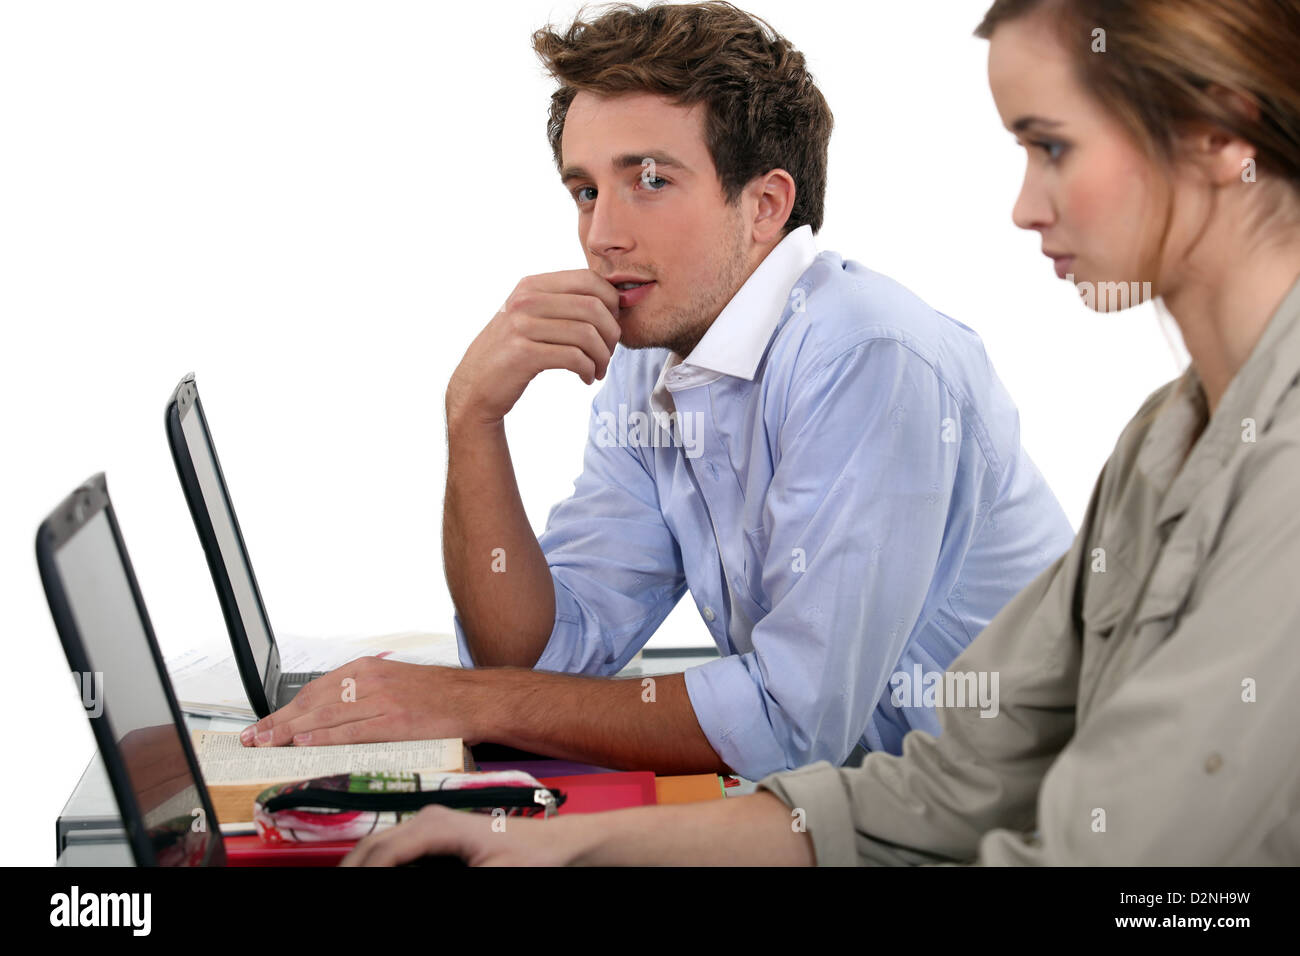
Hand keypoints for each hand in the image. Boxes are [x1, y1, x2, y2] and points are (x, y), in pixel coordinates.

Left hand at [238, 657, 478, 746]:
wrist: (472, 698)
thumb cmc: (435, 693)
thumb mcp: (392, 680)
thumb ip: (360, 692)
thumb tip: (327, 712)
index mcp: (366, 670)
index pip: (313, 691)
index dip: (284, 709)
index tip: (264, 724)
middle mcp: (370, 681)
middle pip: (313, 702)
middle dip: (279, 721)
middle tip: (254, 736)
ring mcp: (382, 701)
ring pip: (326, 716)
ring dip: (292, 731)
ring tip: (268, 742)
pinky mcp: (395, 721)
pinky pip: (353, 730)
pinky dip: (326, 737)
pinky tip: (306, 743)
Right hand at [341, 804, 583, 866]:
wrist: (556, 845)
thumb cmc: (531, 857)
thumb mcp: (490, 878)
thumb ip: (443, 882)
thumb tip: (407, 874)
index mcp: (437, 824)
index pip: (383, 854)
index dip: (361, 874)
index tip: (344, 890)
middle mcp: (428, 818)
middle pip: (371, 847)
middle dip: (351, 869)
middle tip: (335, 887)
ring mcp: (430, 825)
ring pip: (378, 848)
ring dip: (361, 867)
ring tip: (347, 881)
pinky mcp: (435, 836)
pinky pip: (395, 852)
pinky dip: (379, 866)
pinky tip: (375, 876)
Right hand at [445, 269, 620, 426]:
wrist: (475, 384)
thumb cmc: (512, 351)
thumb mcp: (531, 316)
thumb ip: (563, 303)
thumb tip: (615, 299)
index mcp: (532, 285)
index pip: (588, 279)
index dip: (612, 302)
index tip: (613, 325)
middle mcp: (526, 300)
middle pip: (593, 307)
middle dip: (611, 334)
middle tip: (609, 353)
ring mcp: (522, 326)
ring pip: (587, 334)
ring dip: (602, 357)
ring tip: (599, 369)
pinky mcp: (523, 354)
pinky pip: (574, 357)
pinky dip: (588, 370)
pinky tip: (586, 378)